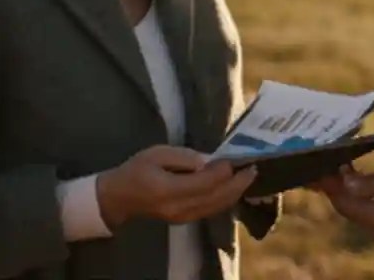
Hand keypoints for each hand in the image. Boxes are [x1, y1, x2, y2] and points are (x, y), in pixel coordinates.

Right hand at [96, 145, 257, 227]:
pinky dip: (226, 199)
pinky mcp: (186, 219)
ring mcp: (183, 217)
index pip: (204, 183)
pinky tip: (235, 187)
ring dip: (236, 192)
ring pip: (217, 206)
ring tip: (249, 175)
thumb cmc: (137, 169)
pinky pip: (212, 210)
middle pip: (216, 197)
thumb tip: (208, 161)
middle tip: (252, 167)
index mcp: (167, 190)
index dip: (223, 172)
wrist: (121, 197)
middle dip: (237, 183)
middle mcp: (178, 208)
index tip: (234, 158)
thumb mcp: (157, 153)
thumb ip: (183, 156)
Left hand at [316, 169, 373, 248]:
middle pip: (352, 212)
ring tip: (347, 171)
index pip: (347, 205)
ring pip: (362, 216)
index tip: (322, 169)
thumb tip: (346, 182)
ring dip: (353, 196)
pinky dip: (367, 203)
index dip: (332, 188)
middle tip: (334, 165)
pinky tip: (366, 188)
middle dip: (341, 190)